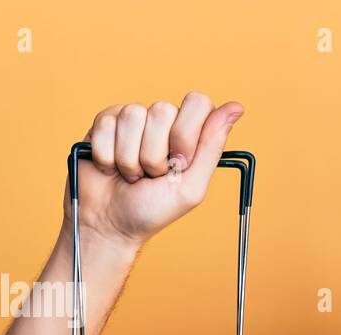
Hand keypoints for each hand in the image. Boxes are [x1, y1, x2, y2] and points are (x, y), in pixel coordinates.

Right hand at [62, 91, 244, 247]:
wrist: (110, 224)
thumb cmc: (152, 209)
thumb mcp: (191, 186)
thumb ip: (211, 146)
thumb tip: (236, 106)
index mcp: (188, 134)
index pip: (198, 103)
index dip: (186, 134)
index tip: (179, 163)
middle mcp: (162, 122)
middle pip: (162, 109)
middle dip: (155, 152)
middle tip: (152, 175)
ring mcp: (132, 120)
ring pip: (132, 115)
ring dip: (129, 157)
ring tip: (131, 175)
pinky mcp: (104, 123)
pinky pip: (106, 124)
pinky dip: (107, 155)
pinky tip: (109, 168)